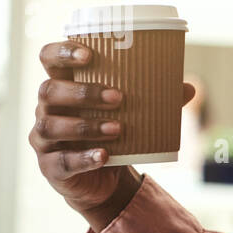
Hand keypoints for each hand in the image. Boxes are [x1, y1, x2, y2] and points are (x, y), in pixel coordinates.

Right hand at [28, 39, 193, 213]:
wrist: (102, 180)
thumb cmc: (112, 135)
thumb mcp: (131, 115)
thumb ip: (156, 101)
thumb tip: (189, 87)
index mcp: (63, 86)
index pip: (49, 58)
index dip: (63, 51)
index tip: (89, 54)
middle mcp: (46, 109)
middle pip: (49, 91)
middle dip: (83, 93)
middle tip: (119, 98)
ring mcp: (44, 139)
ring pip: (52, 125)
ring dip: (86, 126)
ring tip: (119, 128)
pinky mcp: (51, 166)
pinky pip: (62, 161)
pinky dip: (84, 158)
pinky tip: (104, 156)